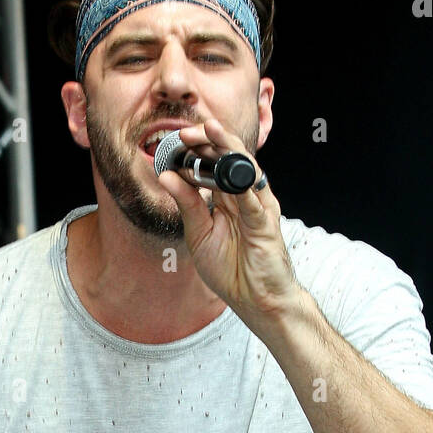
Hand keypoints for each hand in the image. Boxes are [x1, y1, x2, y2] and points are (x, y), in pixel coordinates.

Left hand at [154, 117, 300, 327]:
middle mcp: (245, 198)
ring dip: (227, 149)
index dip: (196, 148)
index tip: (174, 140)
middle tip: (186, 132)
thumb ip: (186, 204)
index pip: (213, 163)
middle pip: (229, 158)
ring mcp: (258, 208)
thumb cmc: (232, 270)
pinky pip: (253, 201)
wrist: (256, 300)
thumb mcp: (198, 234)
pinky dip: (241, 186)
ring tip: (210, 132)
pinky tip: (229, 172)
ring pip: (244, 169)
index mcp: (228, 198)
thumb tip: (166, 176)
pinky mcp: (266, 225)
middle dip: (209, 139)